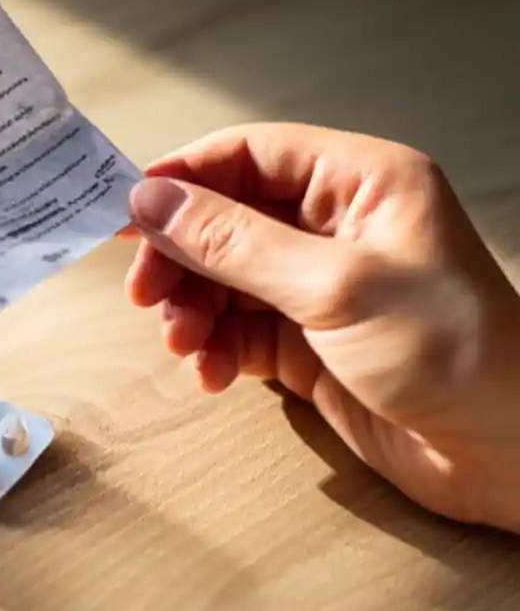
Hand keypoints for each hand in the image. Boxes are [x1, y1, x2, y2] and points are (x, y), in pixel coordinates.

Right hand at [125, 123, 519, 533]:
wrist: (504, 455)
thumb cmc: (452, 353)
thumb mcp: (333, 287)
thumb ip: (234, 243)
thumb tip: (152, 203)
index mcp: (360, 183)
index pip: (250, 155)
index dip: (185, 179)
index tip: (129, 214)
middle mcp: (336, 226)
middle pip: (226, 219)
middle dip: (180, 257)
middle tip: (144, 295)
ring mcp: (321, 285)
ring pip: (224, 279)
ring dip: (192, 310)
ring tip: (183, 344)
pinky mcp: (309, 341)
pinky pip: (239, 331)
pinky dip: (216, 350)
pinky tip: (213, 374)